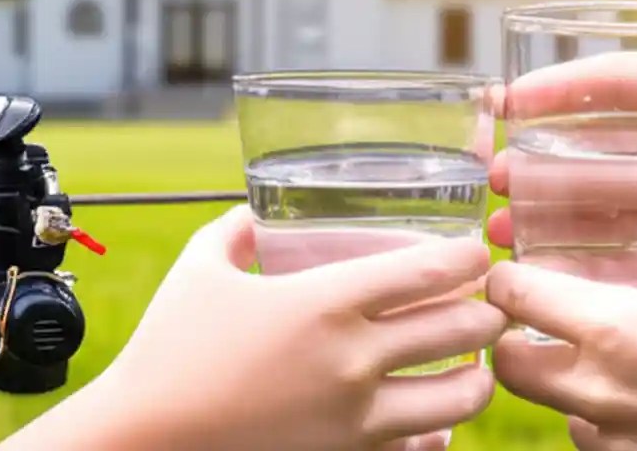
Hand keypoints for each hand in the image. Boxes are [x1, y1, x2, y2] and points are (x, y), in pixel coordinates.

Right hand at [0, 206, 504, 450]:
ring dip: (479, 372)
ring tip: (477, 360)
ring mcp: (355, 417)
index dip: (468, 258)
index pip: (429, 272)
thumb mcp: (200, 269)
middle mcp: (353, 360)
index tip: (477, 253)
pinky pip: (421, 445)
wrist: (145, 437)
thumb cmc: (167, 347)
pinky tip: (434, 415)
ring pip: (460, 397)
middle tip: (491, 300)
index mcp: (325, 303)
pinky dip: (440, 429)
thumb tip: (253, 210)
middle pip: (463, 329)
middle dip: (490, 310)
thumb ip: (234, 230)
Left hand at [485, 188, 636, 450]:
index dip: (504, 277)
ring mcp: (620, 443)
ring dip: (568, 387)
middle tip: (538, 320)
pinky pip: (601, 450)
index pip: (512, 295)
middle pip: (508, 367)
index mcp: (615, 329)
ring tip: (605, 363)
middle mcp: (601, 392)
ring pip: (557, 413)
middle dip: (511, 340)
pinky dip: (611, 427)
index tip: (514, 265)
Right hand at [487, 55, 636, 344]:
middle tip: (495, 170)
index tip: (517, 98)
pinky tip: (536, 264)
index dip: (571, 85)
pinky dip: (574, 256)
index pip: (636, 80)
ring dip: (547, 208)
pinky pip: (615, 250)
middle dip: (544, 154)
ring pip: (598, 197)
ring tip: (501, 223)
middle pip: (603, 141)